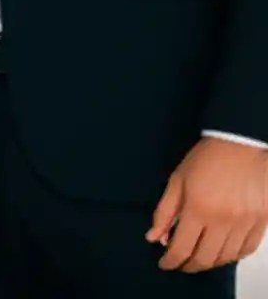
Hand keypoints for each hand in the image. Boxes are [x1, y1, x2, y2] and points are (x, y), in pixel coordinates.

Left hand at [148, 136, 267, 271]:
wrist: (241, 144)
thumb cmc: (204, 160)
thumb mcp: (176, 181)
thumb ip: (164, 212)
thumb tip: (153, 238)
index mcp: (198, 210)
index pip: (182, 248)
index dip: (171, 261)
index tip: (164, 264)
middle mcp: (223, 221)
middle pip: (205, 258)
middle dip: (189, 266)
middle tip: (180, 264)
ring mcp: (245, 223)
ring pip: (226, 257)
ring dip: (210, 262)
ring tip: (199, 258)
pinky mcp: (262, 221)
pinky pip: (247, 249)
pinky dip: (232, 256)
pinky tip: (222, 252)